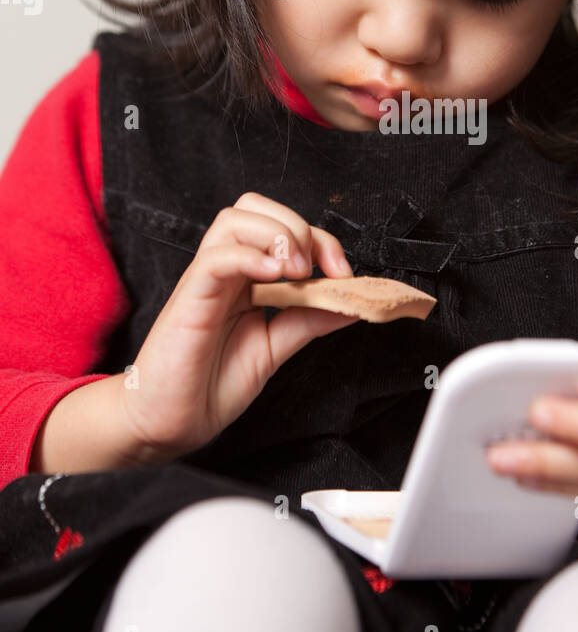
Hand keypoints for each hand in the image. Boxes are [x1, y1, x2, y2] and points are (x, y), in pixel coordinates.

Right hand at [122, 192, 359, 458]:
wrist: (170, 423)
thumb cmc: (211, 385)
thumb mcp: (274, 348)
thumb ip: (307, 320)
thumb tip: (352, 302)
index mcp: (245, 278)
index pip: (281, 228)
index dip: (320, 240)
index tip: (344, 275)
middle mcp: (225, 271)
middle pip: (254, 208)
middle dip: (297, 226)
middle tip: (318, 269)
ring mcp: (205, 281)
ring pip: (234, 220)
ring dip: (276, 235)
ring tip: (295, 273)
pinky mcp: (189, 298)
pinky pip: (216, 259)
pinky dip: (249, 257)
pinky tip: (273, 276)